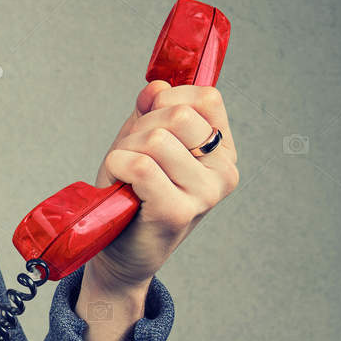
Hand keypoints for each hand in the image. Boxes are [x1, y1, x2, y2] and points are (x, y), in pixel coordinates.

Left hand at [87, 80, 238, 290]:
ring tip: (126, 175)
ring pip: (157, 139)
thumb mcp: (142, 143)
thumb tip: (157, 87)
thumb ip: (152, 111)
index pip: (207, 98)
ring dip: (126, 150)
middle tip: (132, 156)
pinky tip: (119, 187)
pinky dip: (116, 167)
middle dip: (142, 127)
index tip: (151, 126)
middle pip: (179, 115)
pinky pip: (139, 165)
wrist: (120, 253)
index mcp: (223, 152)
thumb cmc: (132, 195)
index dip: (168, 101)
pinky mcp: (177, 211)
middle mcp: (224, 172)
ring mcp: (205, 194)